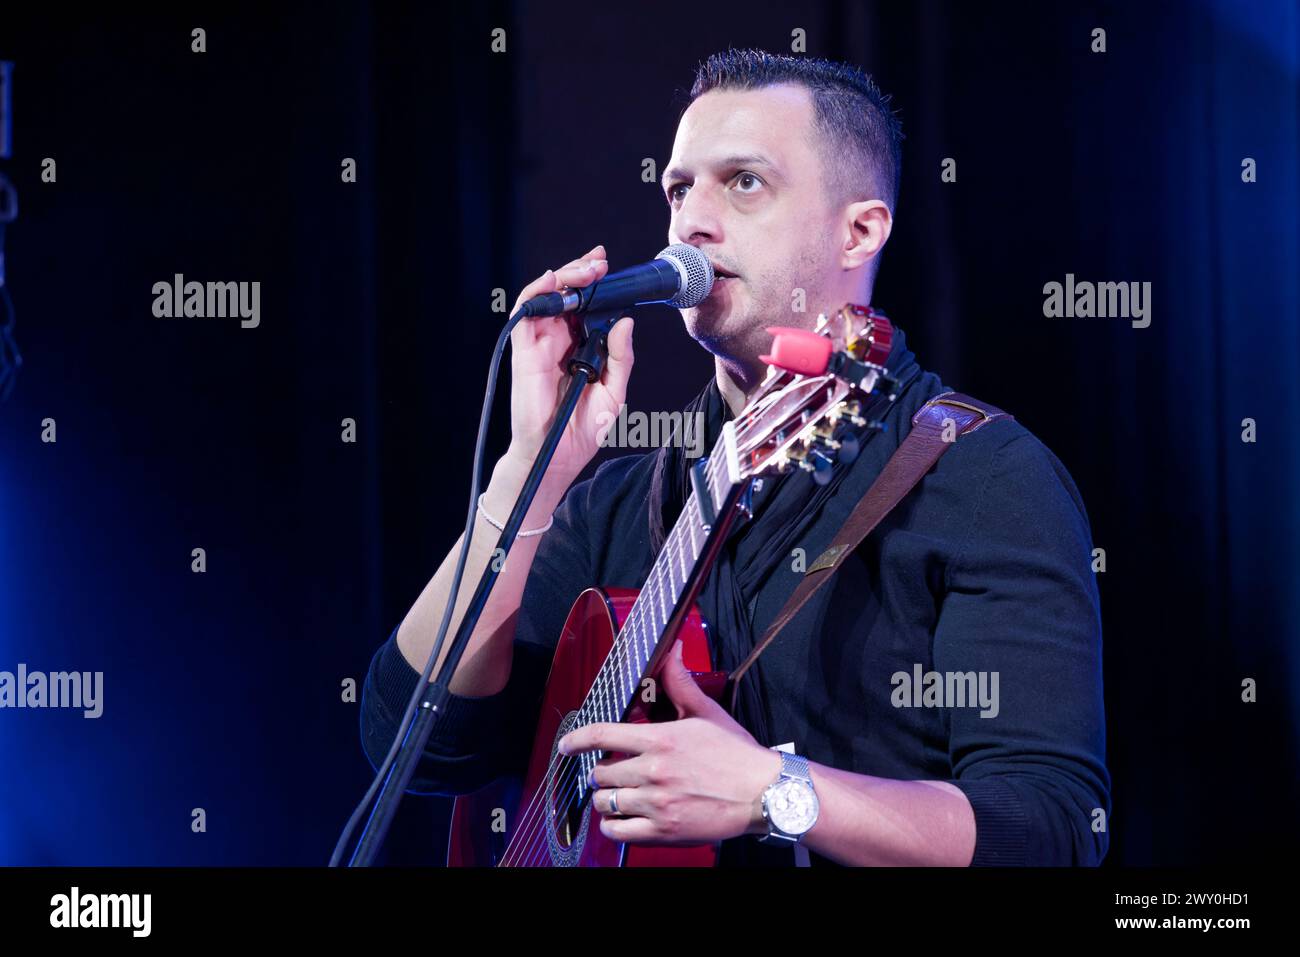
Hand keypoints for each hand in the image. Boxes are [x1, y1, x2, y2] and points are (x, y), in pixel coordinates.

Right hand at [504, 245, 633, 481]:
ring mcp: (540, 344)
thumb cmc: (582, 428)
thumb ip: (622, 358)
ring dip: (564, 277)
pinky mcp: (524, 352)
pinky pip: (525, 315)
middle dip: (582, 272)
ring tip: (586, 270)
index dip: (596, 285)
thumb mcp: (614, 391)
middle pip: (566, 294)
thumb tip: (627, 323)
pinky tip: (553, 280)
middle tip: (601, 262)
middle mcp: (558, 341)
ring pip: (546, 297)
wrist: (557, 457)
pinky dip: (536, 293)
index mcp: (579, 347)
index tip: (611, 270)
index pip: (585, 306)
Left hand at [557, 639, 783, 844]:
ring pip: (605, 802)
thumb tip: (673, 653)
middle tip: (612, 771)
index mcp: (661, 740)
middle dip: (601, 771)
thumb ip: (681, 684)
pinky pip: (617, 831)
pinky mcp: (663, 831)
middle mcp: (654, 771)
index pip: (602, 735)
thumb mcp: (708, 713)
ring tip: (618, 794)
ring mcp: (657, 804)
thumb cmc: (737, 755)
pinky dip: (613, 825)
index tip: (566, 745)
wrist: (765, 793)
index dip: (576, 740)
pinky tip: (621, 818)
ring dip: (606, 798)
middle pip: (600, 772)